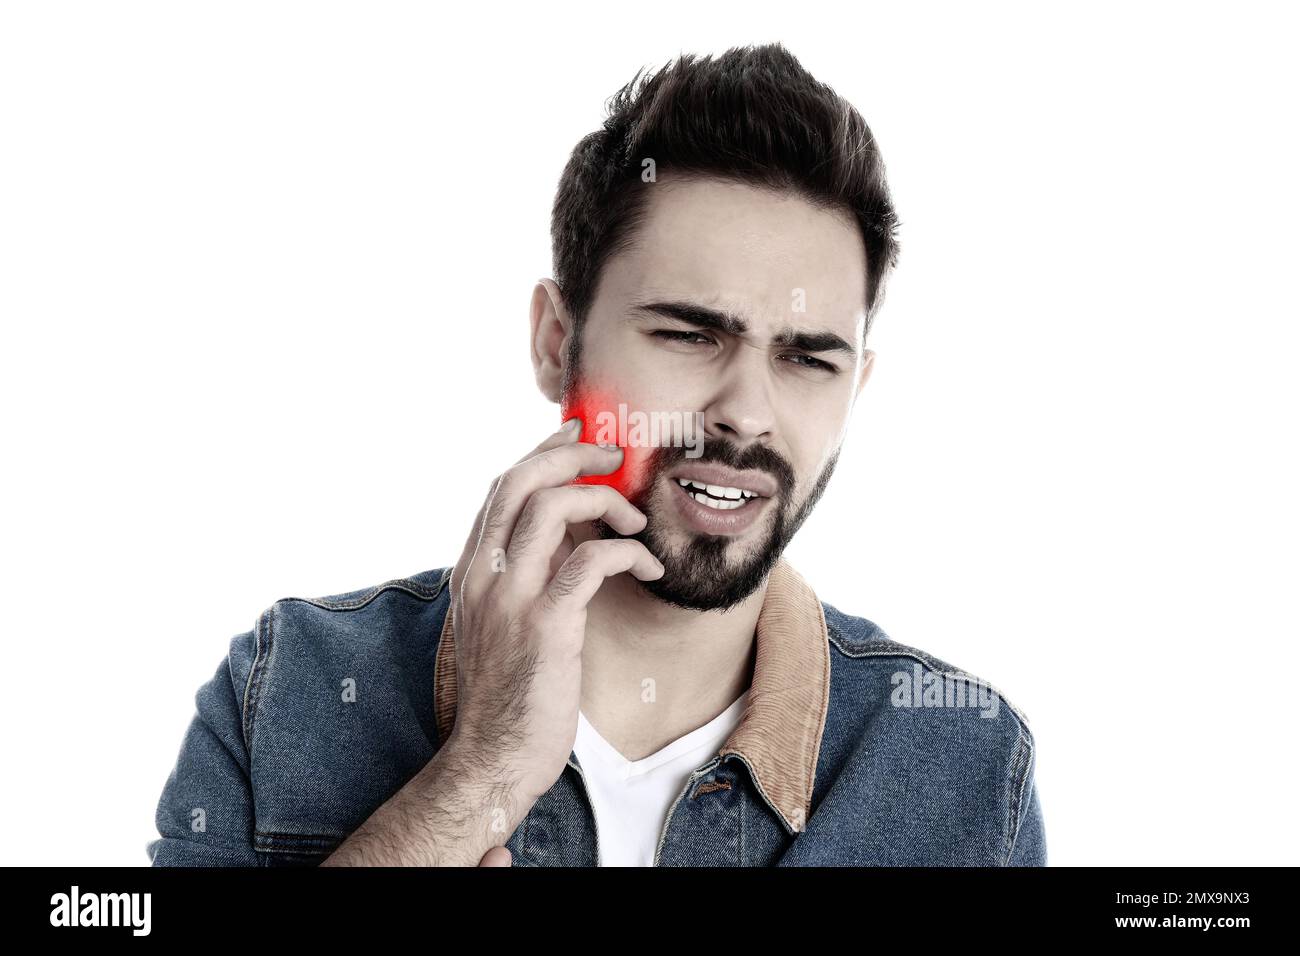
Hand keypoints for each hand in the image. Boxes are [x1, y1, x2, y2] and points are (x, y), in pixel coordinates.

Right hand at [444, 418, 663, 807]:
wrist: (493, 757)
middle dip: (573, 454)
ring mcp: (511, 598)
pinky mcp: (546, 626)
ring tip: (635, 520)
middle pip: (521, 480)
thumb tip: (560, 540)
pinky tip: (647, 568)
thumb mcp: (498, 624)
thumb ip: (517, 578)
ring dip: (604, 500)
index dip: (543, 453)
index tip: (579, 439)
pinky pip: (590, 562)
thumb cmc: (507, 694)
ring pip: (551, 506)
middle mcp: (483, 574)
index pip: (501, 487)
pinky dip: (627, 552)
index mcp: (471, 569)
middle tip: (614, 456)